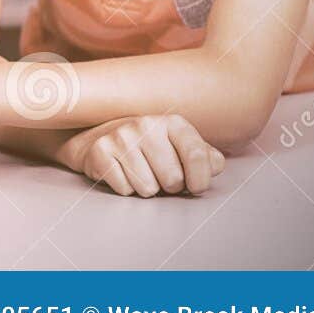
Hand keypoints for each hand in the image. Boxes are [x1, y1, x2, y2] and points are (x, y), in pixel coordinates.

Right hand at [56, 115, 225, 196]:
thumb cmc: (150, 146)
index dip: (200, 180)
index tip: (196, 187)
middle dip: (170, 187)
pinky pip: (125, 189)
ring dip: (147, 189)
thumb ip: (205, 157)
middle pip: (172, 179)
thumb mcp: (180, 146)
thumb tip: (213, 166)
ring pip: (148, 188)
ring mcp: (121, 137)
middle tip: (161, 177)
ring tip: (141, 174)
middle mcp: (146, 125)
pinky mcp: (100, 152)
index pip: (197, 156)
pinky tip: (123, 173)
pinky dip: (126, 188)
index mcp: (172, 123)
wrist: (100, 136)